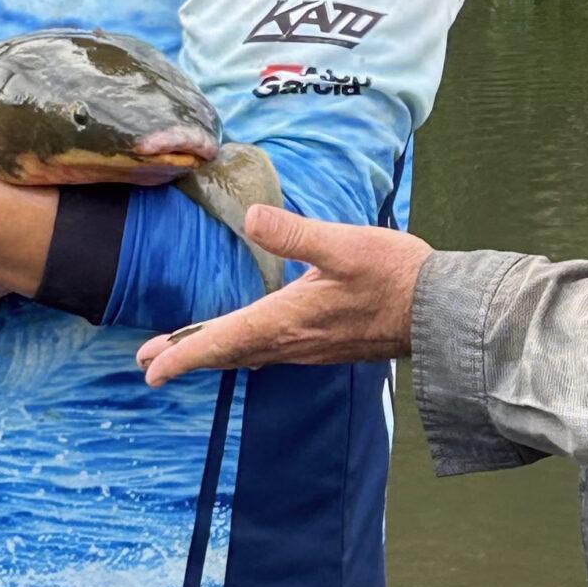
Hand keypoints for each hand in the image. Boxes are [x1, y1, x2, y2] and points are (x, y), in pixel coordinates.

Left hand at [136, 205, 430, 386]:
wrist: (437, 311)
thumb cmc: (394, 275)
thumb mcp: (343, 244)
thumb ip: (295, 233)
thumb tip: (250, 217)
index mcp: (289, 319)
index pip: (224, 340)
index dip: (184, 353)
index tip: (149, 368)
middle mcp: (294, 341)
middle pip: (230, 353)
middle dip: (190, 355)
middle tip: (150, 363)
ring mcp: (312, 347)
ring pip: (251, 355)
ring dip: (216, 354)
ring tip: (189, 352)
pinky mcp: (328, 344)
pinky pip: (273, 353)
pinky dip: (246, 350)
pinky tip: (251, 344)